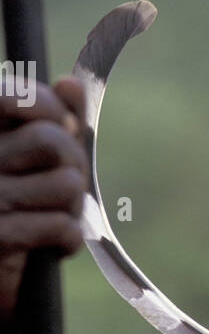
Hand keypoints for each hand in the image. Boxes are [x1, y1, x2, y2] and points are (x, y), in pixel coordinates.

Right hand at [0, 75, 88, 318]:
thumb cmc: (9, 215)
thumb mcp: (27, 162)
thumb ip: (50, 120)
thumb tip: (72, 84)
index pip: (13, 95)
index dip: (51, 108)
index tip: (61, 128)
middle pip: (52, 139)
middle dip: (73, 163)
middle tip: (66, 187)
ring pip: (66, 183)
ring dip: (73, 206)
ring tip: (54, 218)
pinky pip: (63, 226)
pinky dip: (67, 240)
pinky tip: (50, 249)